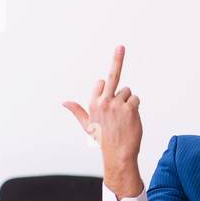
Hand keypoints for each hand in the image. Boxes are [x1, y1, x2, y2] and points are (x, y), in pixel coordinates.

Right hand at [63, 45, 144, 196]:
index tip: (106, 81)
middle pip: (113, 76)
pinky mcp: (130, 108)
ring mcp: (118, 104)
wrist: (118, 154)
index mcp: (93, 103)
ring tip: (124, 118)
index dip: (106, 88)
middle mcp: (104, 101)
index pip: (101, 83)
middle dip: (117, 58)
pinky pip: (136, 99)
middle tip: (120, 46)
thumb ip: (77, 111)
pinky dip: (135, 107)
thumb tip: (63, 102)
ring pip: (128, 92)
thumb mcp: (87, 125)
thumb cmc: (103, 140)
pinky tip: (130, 119)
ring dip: (128, 103)